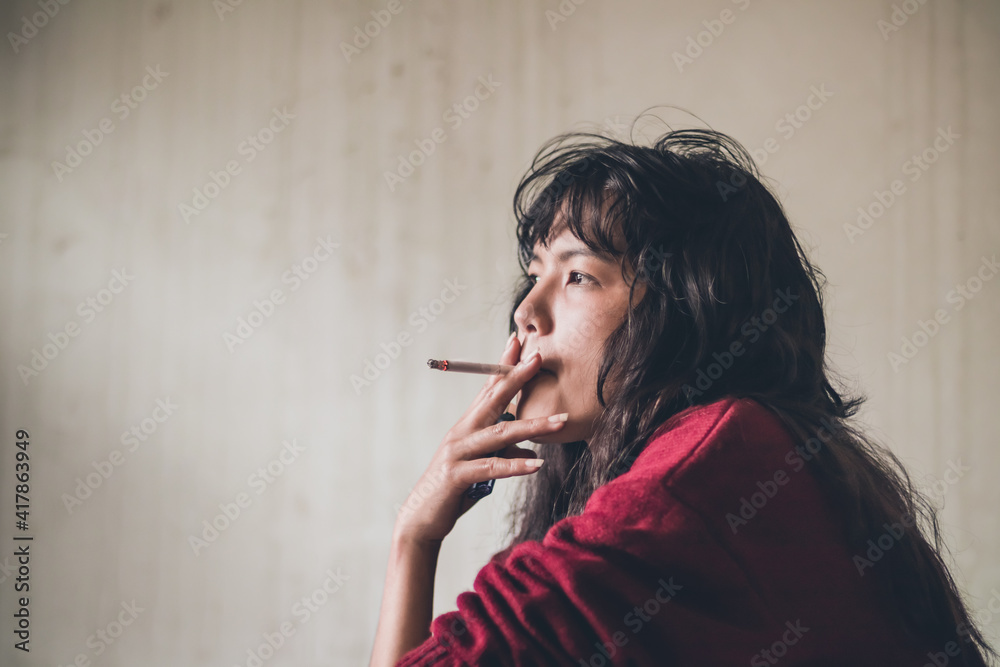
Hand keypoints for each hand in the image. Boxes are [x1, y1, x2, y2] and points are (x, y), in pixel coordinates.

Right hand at [394, 334, 567, 544]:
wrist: (422, 520)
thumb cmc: (453, 491)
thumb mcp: (483, 471)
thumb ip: (504, 457)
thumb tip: (532, 454)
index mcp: (467, 426)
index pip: (487, 390)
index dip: (502, 366)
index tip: (517, 342)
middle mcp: (461, 433)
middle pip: (493, 400)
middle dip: (517, 378)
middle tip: (538, 358)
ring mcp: (458, 452)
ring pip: (500, 434)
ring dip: (533, 426)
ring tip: (560, 421)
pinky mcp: (457, 475)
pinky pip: (491, 468)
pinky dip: (516, 465)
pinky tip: (537, 464)